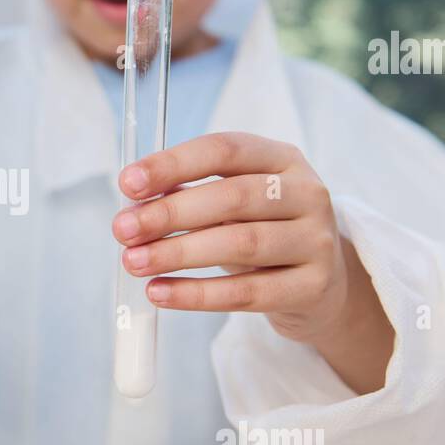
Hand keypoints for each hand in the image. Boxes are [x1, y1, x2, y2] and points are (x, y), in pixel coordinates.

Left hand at [111, 131, 392, 391]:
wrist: (322, 285)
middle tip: (123, 230)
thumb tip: (134, 202)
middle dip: (170, 213)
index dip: (173, 164)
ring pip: (241, 244)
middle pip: (232, 197)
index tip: (128, 184)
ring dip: (178, 253)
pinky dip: (197, 295)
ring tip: (134, 262)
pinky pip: (247, 293)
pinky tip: (160, 292)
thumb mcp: (233, 204)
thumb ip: (190, 194)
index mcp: (282, 158)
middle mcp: (307, 193)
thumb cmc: (263, 231)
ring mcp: (316, 241)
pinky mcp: (312, 287)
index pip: (225, 150)